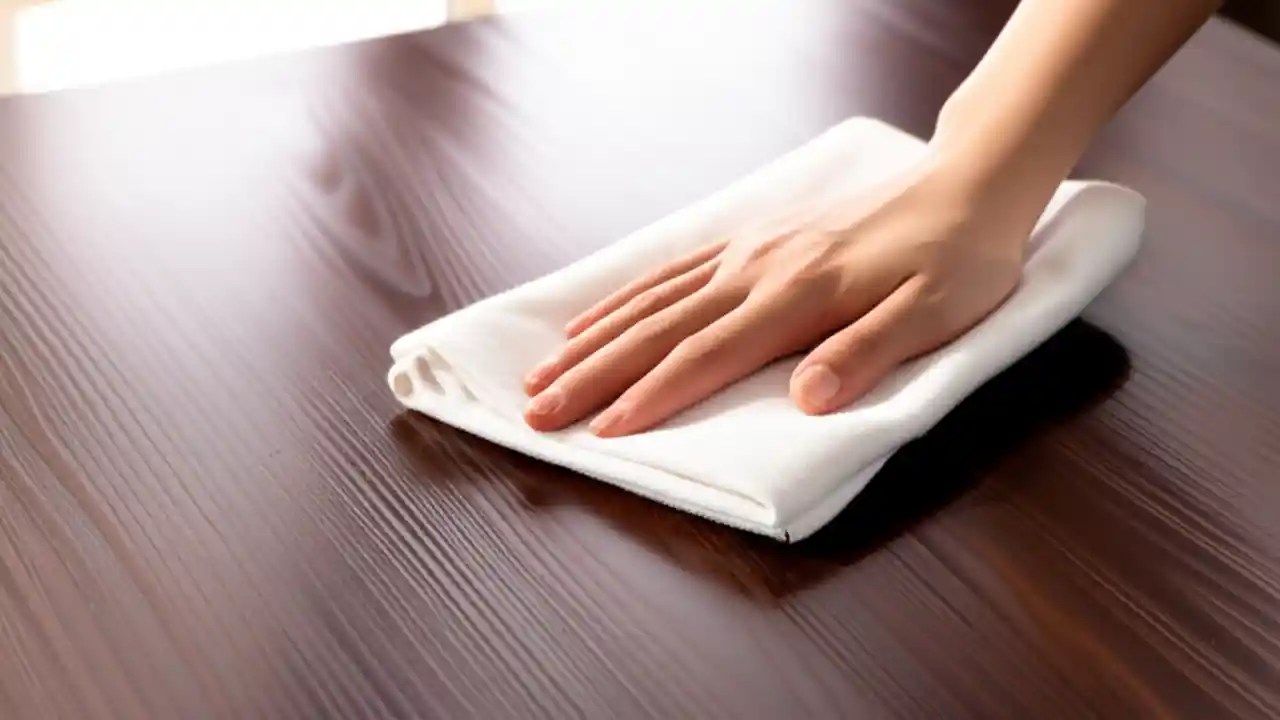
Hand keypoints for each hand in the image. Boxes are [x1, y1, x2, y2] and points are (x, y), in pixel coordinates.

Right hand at [522, 154, 1042, 436]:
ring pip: (649, 302)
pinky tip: (587, 322)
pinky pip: (668, 272)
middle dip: (592, 377)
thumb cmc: (958, 260)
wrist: (963, 186)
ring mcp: (745, 252)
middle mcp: (756, 271)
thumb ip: (867, 354)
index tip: (601, 433)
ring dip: (590, 342)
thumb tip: (807, 399)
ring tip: (538, 376)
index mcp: (797, 296)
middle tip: (536, 414)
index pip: (706, 355)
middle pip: (657, 330)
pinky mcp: (748, 241)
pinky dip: (620, 300)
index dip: (651, 397)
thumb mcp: (937, 315)